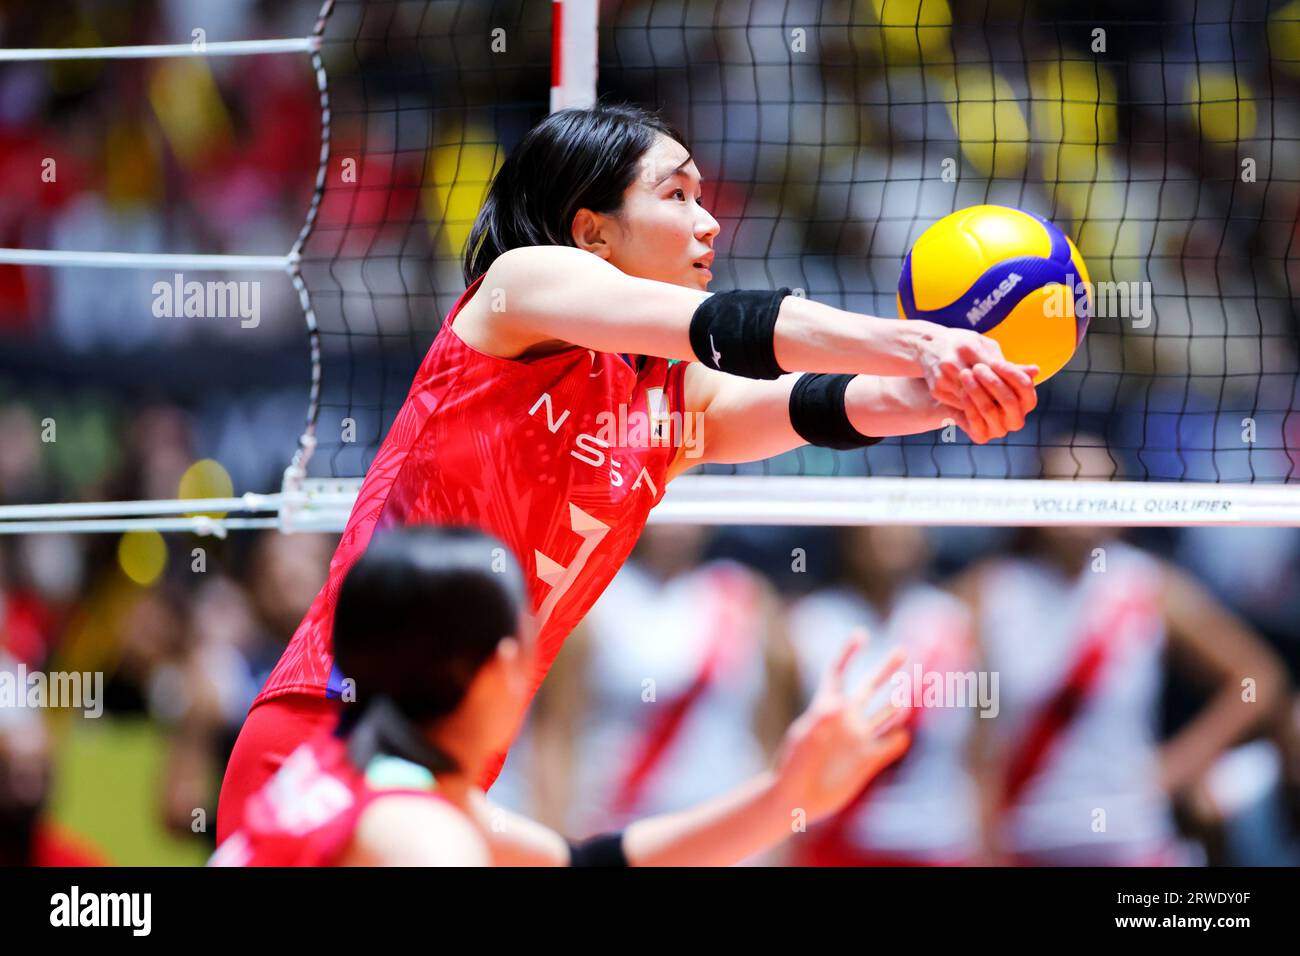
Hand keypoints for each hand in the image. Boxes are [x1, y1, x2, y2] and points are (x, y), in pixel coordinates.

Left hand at [771, 629, 911, 825]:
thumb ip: (822, 719)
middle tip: (903, 649)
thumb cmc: (793, 765)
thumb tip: (840, 704)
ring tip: (912, 688)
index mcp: (828, 707)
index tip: (862, 634)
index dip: (849, 653)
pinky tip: (904, 734)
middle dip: (886, 669)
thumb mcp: (805, 738)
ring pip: (885, 713)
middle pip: (870, 687)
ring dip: (899, 701)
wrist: (795, 798)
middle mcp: (847, 720)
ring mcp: (858, 740)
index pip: (838, 672)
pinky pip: (890, 745)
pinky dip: (900, 738)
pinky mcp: (868, 762)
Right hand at [913, 324, 1038, 442]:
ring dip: (989, 405)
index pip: (995, 371)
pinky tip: (984, 409)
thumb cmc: (961, 342)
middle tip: (1015, 405)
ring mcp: (943, 378)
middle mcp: (953, 363)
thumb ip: (1006, 361)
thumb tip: (1035, 372)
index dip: (1009, 382)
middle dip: (1000, 397)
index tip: (1021, 390)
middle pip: (984, 389)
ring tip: (1003, 409)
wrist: (927, 344)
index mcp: (967, 348)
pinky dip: (973, 407)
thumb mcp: (984, 344)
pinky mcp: (936, 390)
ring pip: (972, 400)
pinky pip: (960, 404)